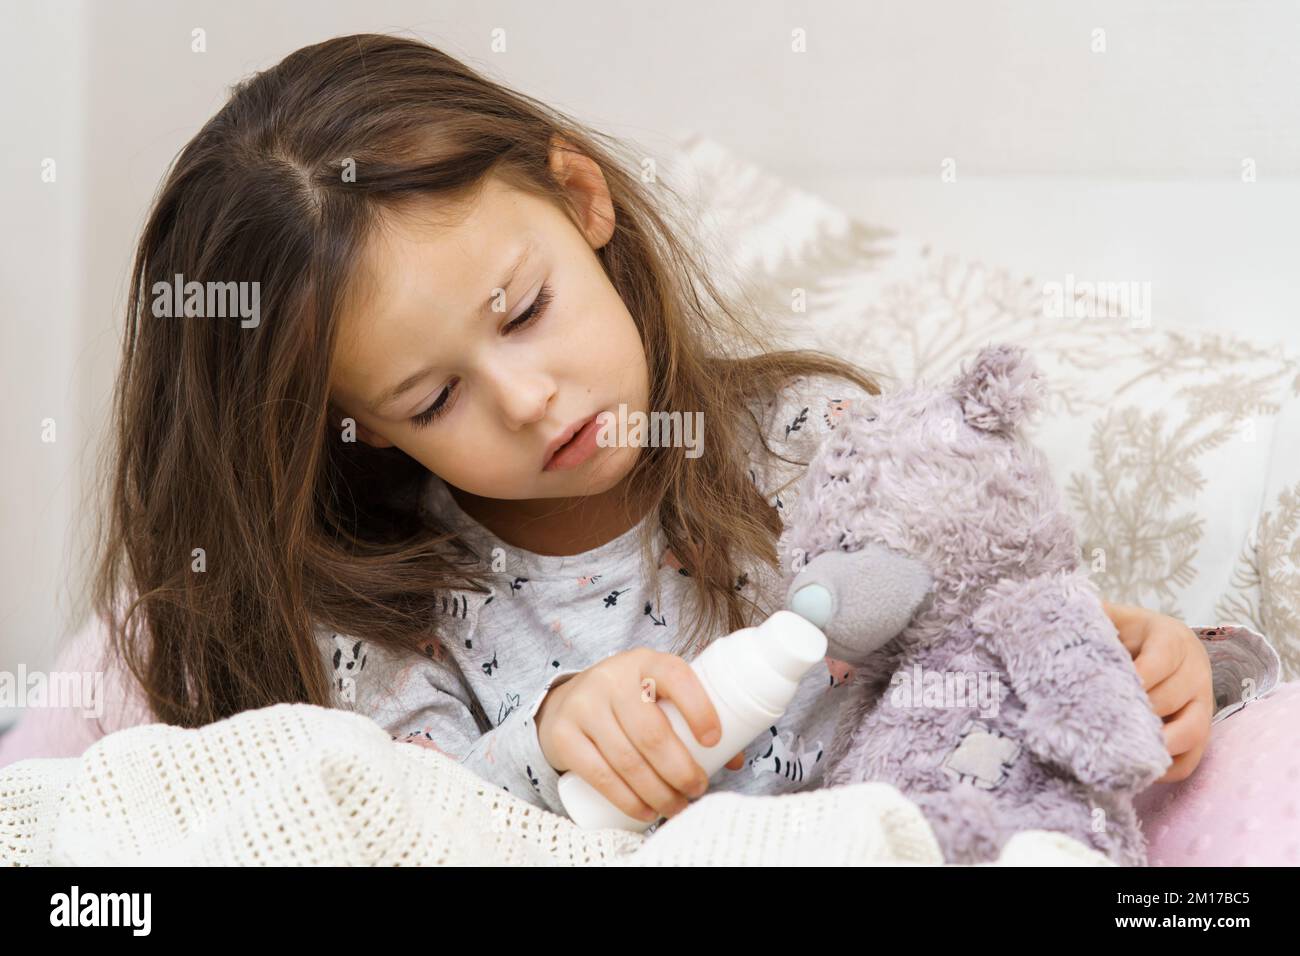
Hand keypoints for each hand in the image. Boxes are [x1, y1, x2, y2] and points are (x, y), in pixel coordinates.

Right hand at [535, 648, 741, 822]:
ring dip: (658, 792)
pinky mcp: (563, 735)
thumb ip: (691, 717)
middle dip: (681, 770)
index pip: (675, 676)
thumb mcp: (657, 694)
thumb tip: (734, 757)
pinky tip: (645, 811)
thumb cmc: (629, 702)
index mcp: (645, 662)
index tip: (715, 741)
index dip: (698, 708)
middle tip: (697, 788)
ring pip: (627, 759)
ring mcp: (584, 706)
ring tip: (676, 806)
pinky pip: (599, 775)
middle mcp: (612, 679)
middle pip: (652, 732)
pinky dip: (626, 800)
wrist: (568, 703)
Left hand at [1103, 600, 1213, 782]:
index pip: (1159, 662)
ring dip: (1157, 746)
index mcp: (1171, 639)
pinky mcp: (1202, 730)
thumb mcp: (1114, 617)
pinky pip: (1193, 759)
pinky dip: (1167, 769)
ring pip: (1193, 732)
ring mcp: (1203, 703)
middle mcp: (1195, 671)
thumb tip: (1064, 613)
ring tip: (1120, 754)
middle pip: (1171, 699)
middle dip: (1136, 714)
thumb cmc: (1128, 632)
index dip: (1134, 679)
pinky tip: (1135, 769)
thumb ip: (1094, 615)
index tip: (1101, 693)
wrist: (1158, 644)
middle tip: (1098, 726)